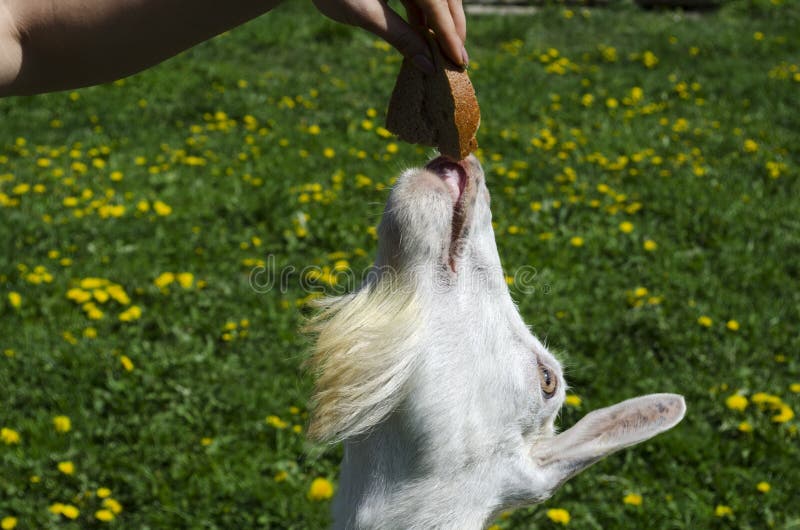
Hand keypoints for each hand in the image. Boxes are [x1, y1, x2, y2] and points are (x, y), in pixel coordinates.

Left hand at [312, 0, 466, 71]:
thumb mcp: (366, 15)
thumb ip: (401, 38)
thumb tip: (428, 65)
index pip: (438, 5)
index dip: (450, 35)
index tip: (460, 61)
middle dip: (453, 28)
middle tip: (458, 59)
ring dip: (441, 21)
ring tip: (442, 50)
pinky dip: (426, 12)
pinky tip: (424, 32)